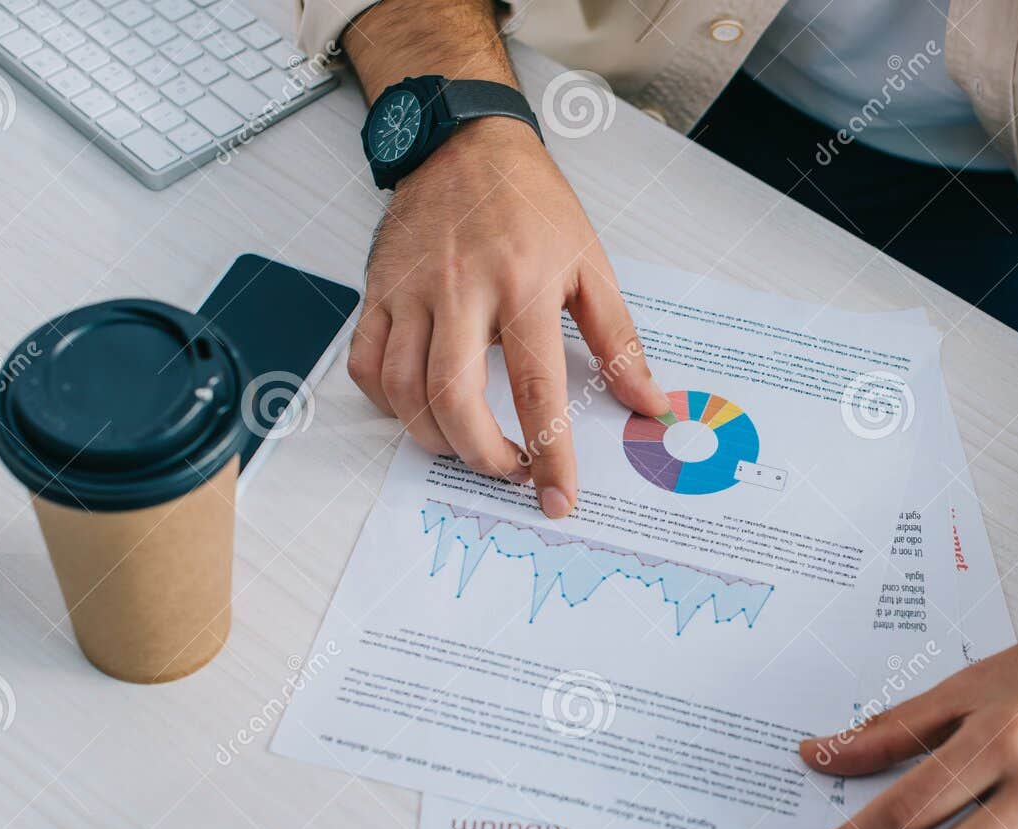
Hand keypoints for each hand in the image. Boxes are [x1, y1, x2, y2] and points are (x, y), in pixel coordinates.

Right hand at [347, 118, 669, 516]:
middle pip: (454, 400)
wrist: (465, 141)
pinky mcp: (378, 291)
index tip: (558, 497)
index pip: (536, 388)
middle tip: (510, 471)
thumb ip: (619, 342)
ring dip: (434, 438)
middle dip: (481, 455)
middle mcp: (461, 291)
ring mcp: (411, 292)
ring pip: (403, 390)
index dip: (550, 452)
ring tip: (470, 447)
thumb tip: (650, 403)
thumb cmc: (531, 203)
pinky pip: (367, 364)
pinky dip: (387, 403)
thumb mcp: (590, 264)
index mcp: (523, 286)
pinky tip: (419, 410)